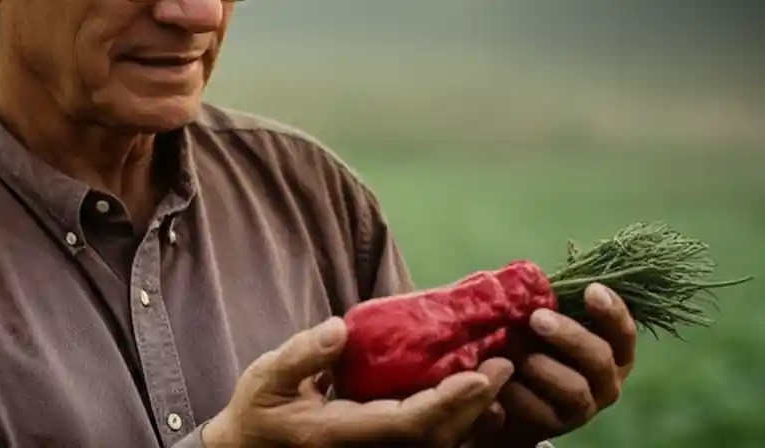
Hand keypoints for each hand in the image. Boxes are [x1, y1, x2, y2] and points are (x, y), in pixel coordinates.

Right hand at [202, 317, 513, 446]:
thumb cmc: (259, 412)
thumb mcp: (266, 377)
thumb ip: (301, 354)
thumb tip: (340, 328)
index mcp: (341, 434)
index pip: (407, 425)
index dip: (447, 402)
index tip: (479, 376)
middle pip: (436, 438)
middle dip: (474, 403)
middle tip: (505, 365)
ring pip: (439, 445)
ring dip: (473, 414)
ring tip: (499, 376)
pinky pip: (429, 442)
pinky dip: (458, 420)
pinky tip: (476, 395)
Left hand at [475, 283, 636, 446]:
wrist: (511, 401)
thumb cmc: (533, 345)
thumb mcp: (544, 324)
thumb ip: (547, 305)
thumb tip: (528, 278)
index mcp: (612, 350)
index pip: (624, 332)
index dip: (613, 311)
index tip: (592, 288)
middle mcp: (607, 380)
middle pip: (599, 358)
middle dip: (569, 335)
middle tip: (537, 318)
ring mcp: (584, 407)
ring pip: (573, 388)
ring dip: (541, 366)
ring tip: (513, 352)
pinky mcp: (555, 426)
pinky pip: (540, 411)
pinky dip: (517, 392)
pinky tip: (501, 379)